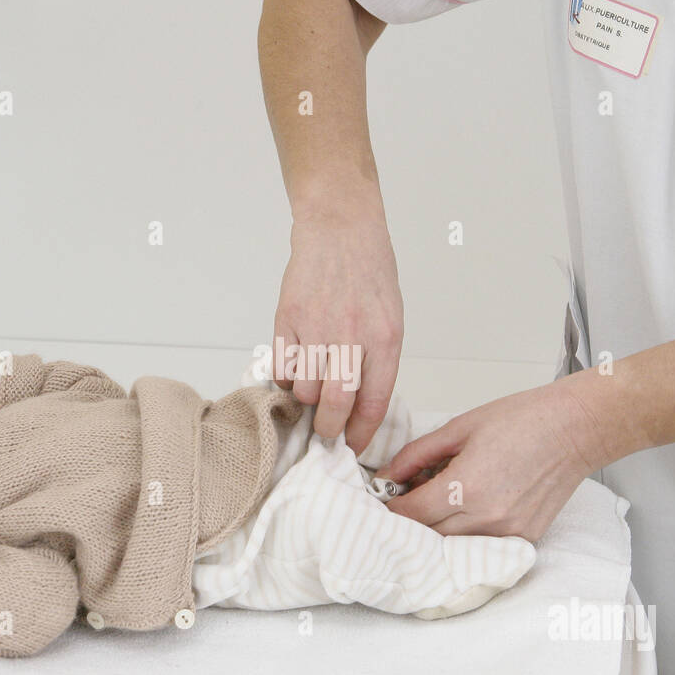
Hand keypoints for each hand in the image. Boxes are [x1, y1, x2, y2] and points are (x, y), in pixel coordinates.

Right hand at [273, 211, 402, 453]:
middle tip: (326, 431)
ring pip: (304, 391)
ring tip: (311, 389)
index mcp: (385, 338)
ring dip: (306, 400)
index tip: (354, 446)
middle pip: (335, 404)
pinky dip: (286, 378)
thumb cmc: (369, 272)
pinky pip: (283, 367)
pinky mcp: (287, 318)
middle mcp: (351, 335)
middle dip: (329, 428)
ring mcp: (316, 327)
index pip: (373, 403)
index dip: (361, 433)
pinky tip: (296, 368)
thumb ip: (378, 360)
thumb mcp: (391, 317)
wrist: (340, 227)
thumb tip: (359, 406)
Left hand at [375, 377, 615, 540]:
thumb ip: (416, 455)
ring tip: (434, 504)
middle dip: (408, 522)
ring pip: (452, 547)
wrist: (575, 428)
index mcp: (467, 486)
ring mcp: (508, 534)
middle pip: (426, 538)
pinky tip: (463, 512)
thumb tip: (386, 477)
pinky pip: (480, 547)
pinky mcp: (524, 539)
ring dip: (435, 532)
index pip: (409, 515)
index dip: (390, 507)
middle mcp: (487, 518)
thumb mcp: (458, 428)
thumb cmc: (522, 420)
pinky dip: (464, 535)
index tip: (385, 497)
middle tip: (404, 501)